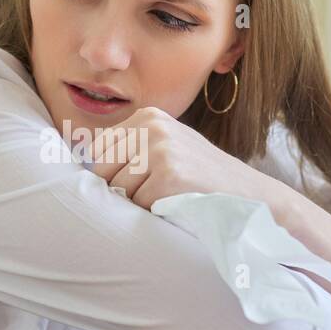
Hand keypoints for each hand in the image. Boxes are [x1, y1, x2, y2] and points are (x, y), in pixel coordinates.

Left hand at [85, 106, 281, 210]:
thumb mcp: (165, 149)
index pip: (98, 151)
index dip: (111, 176)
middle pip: (102, 171)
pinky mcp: (169, 174)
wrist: (251, 195)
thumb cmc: (201, 179)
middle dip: (120, 190)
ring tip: (169, 198)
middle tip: (153, 194)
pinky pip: (137, 205)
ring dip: (139, 205)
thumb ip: (129, 152)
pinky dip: (153, 213)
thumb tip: (79, 168)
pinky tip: (177, 204)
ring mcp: (161, 148)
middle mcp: (151, 126)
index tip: (137, 183)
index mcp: (147, 116)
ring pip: (118, 191)